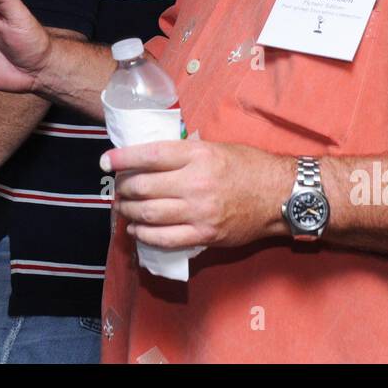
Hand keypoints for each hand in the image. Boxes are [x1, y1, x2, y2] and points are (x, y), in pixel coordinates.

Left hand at [104, 140, 292, 248]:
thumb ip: (184, 154)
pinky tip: (137, 229)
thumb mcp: (216, 148)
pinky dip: (144, 234)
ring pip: (149, 213)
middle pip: (143, 186)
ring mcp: (199, 211)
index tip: (106, 161)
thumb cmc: (250, 167)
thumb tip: (150, 158)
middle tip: (119, 187)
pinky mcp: (204, 235)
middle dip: (123, 188)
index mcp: (198, 155)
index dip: (122, 158)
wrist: (280, 196)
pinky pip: (164, 239)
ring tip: (124, 207)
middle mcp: (195, 182)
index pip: (149, 155)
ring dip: (129, 211)